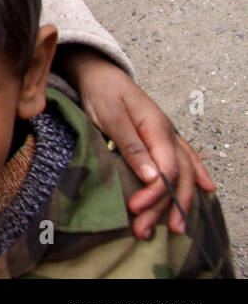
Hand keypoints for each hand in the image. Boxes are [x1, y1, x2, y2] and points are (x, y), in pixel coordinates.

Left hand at [64, 47, 215, 238]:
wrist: (99, 73)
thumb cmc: (102, 92)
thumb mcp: (111, 116)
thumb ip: (131, 146)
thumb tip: (153, 177)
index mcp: (156, 128)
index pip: (166, 169)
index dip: (154, 193)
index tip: (135, 209)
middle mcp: (168, 134)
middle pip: (177, 176)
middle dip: (165, 206)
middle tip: (145, 230)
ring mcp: (168, 136)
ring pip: (184, 172)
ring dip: (179, 201)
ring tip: (173, 228)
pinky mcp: (161, 138)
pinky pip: (187, 159)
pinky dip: (196, 175)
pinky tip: (206, 189)